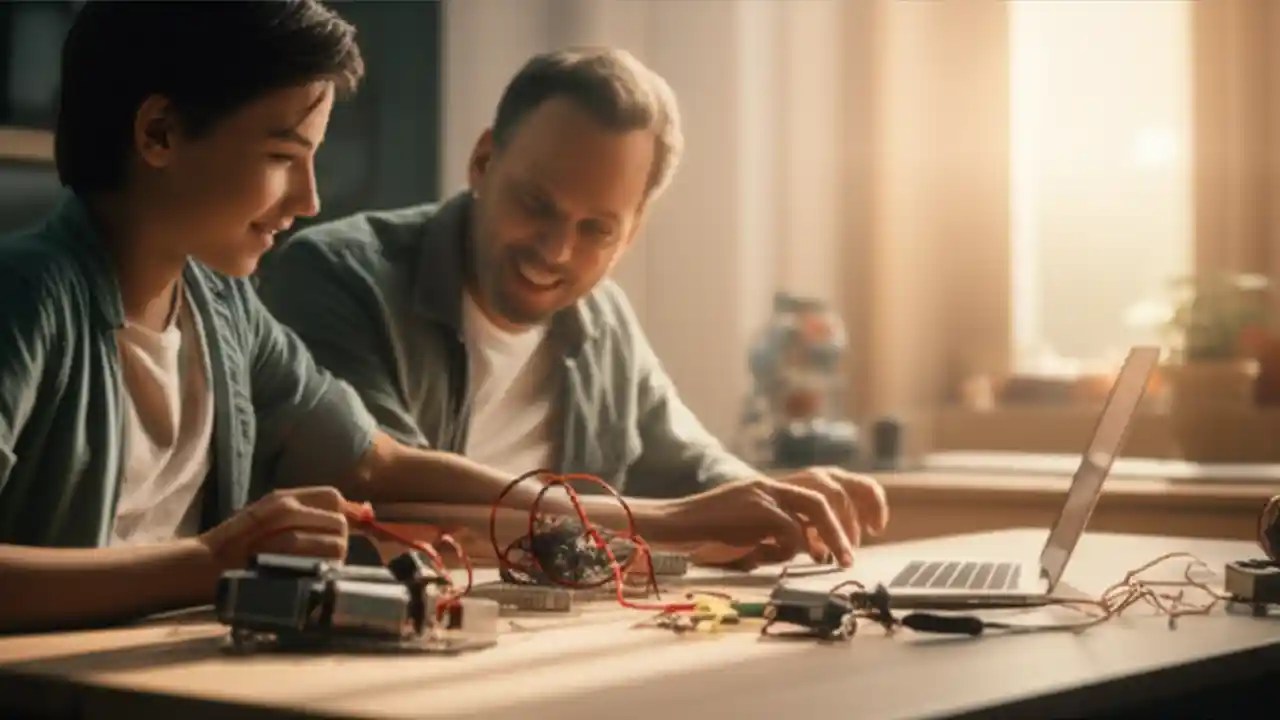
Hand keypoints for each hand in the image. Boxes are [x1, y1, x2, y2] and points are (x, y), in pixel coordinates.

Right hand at [199, 487, 349, 569]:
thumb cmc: (242, 542)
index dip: (347, 513)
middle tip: (322, 553)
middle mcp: (284, 509)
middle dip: (339, 539)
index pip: (333, 496)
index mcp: (284, 498)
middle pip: (339, 521)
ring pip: (335, 544)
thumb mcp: (273, 515)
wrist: (207, 564)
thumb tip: (362, 512)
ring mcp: (282, 534)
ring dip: (331, 558)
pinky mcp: (282, 560)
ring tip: (313, 565)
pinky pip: (320, 564)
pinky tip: (310, 574)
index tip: (342, 530)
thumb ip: (313, 510)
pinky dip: (322, 570)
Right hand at [652, 474, 880, 569]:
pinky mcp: (753, 505)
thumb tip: (817, 547)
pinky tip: (790, 558)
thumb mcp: (757, 528)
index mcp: (780, 487)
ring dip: (835, 535)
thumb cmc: (713, 531)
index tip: (875, 527)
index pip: (833, 480)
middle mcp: (777, 483)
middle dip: (852, 520)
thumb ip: (787, 531)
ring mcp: (765, 491)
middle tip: (853, 552)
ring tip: (840, 560)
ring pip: (819, 504)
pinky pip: (789, 525)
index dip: (862, 498)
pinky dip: (796, 545)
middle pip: (833, 488)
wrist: (674, 522)